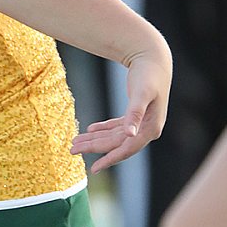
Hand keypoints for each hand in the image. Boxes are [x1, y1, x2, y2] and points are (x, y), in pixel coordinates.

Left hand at [70, 43, 171, 172]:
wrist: (154, 58)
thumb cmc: (148, 74)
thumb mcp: (141, 94)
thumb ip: (135, 114)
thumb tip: (130, 135)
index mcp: (151, 128)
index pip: (127, 149)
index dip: (110, 159)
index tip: (93, 168)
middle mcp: (147, 129)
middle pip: (117, 143)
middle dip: (94, 147)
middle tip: (72, 150)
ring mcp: (142, 123)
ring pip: (115, 136)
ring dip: (95, 139)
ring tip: (76, 142)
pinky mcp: (135, 115)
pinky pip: (117, 128)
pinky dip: (103, 129)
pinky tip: (90, 130)